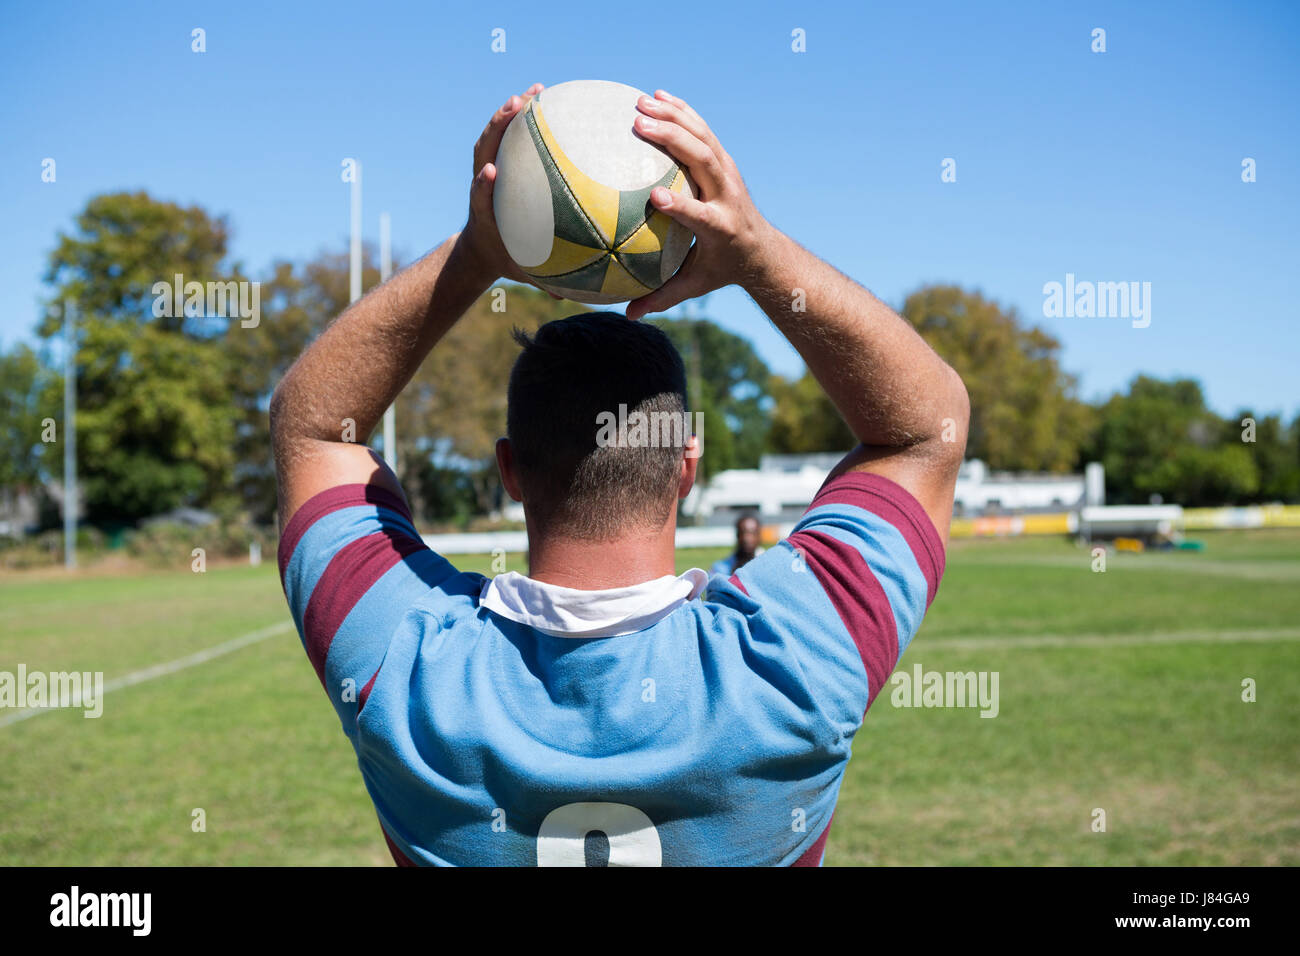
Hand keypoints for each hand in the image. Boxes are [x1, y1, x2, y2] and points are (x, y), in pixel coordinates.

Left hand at [460, 83, 562, 296]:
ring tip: (534, 92)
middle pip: (484, 151)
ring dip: (509, 113)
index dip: (482, 183)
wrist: (482, 249)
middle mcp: (484, 188)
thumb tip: (568, 299)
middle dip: (497, 128)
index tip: (490, 172)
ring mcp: (488, 172)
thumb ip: (544, 284)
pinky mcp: (498, 163)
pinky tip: (546, 103)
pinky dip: (522, 118)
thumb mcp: (525, 274)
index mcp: (485, 216)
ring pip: (493, 137)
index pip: (479, 196)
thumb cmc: (509, 261)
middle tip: (518, 105)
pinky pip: (509, 136)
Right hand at [624, 90, 775, 319]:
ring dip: (674, 116)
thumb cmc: (720, 269)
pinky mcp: (725, 161)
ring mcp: (728, 174)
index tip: (655, 197)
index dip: (681, 205)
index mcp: (721, 227)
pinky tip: (658, 95)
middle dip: (673, 140)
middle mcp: (727, 196)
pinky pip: (703, 131)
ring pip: (703, 138)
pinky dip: (683, 111)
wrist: (761, 249)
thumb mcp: (695, 285)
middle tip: (639, 124)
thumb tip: (628, 314)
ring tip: (641, 101)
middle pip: (702, 161)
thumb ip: (663, 297)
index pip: (700, 214)